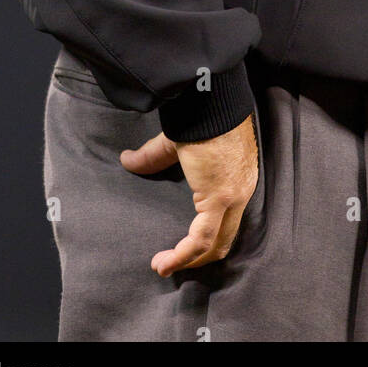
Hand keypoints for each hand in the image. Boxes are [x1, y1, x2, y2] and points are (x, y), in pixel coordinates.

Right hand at [119, 113, 257, 275]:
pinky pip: (202, 238)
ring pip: (215, 244)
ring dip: (188, 261)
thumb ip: (153, 156)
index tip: (180, 247)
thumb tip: (127, 160)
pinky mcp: (220, 197)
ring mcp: (233, 196)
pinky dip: (183, 255)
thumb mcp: (175, 143)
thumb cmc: (199, 116)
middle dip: (197, 257)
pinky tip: (164, 261)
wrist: (209, 101)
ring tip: (162, 266)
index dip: (206, 239)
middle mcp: (241, 191)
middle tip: (170, 262)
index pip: (227, 220)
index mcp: (236, 179)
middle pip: (224, 238)